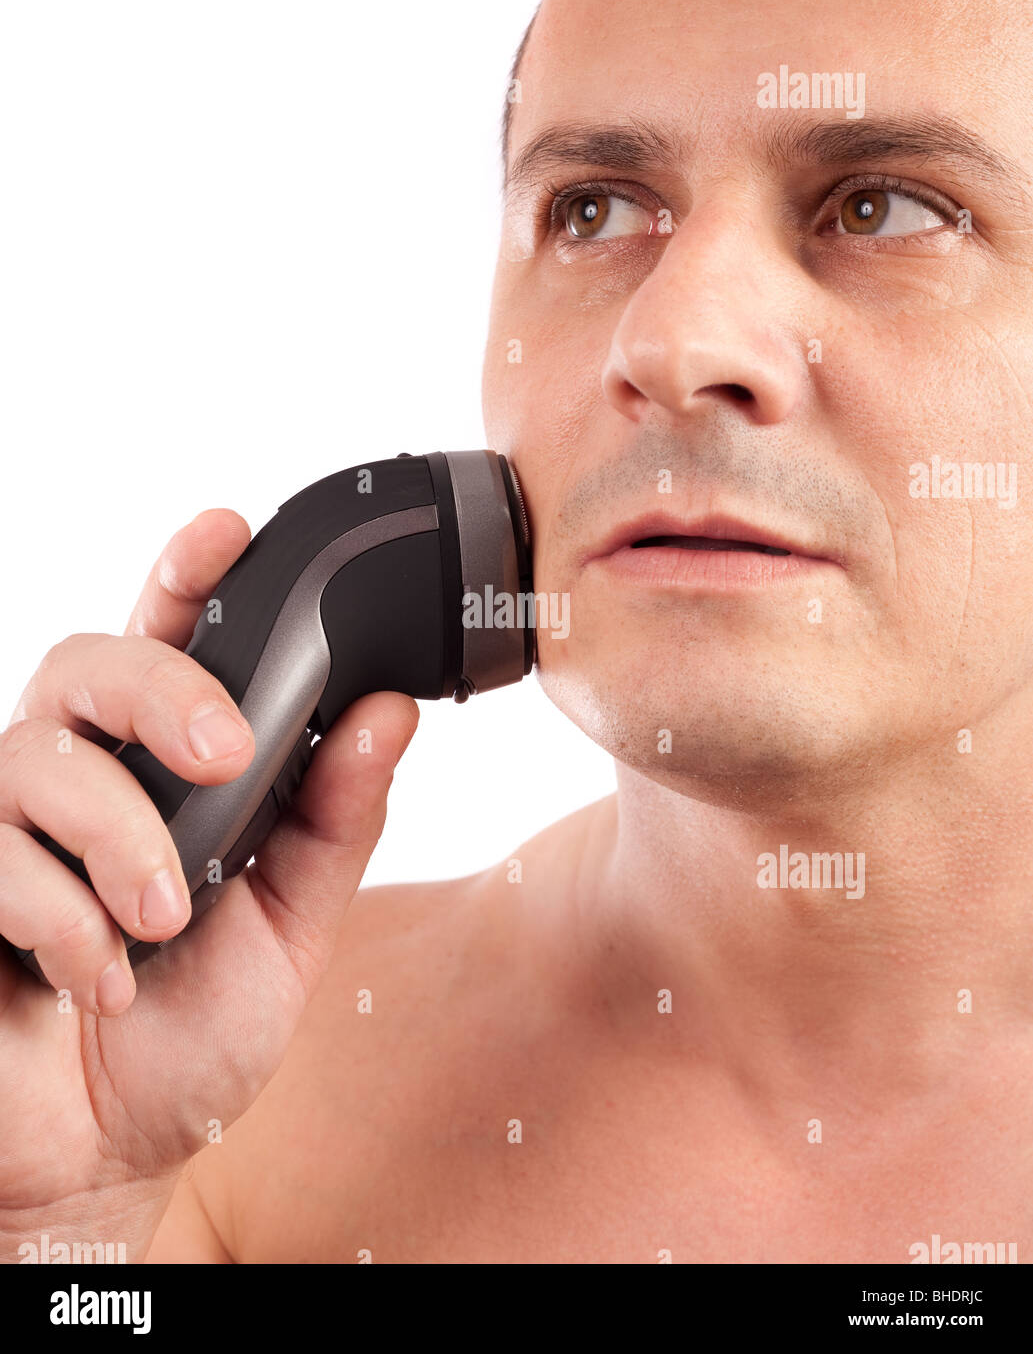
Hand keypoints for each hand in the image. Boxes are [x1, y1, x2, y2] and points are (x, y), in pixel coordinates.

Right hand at [0, 509, 417, 1257]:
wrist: (106, 1157)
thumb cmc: (191, 1030)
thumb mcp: (289, 926)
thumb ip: (332, 820)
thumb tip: (392, 712)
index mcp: (167, 771)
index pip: (171, 645)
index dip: (188, 576)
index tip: (227, 528)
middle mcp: (82, 777)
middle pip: (85, 663)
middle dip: (159, 689)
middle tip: (223, 756)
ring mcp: (9, 828)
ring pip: (34, 755)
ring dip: (117, 837)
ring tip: (163, 920)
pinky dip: (62, 920)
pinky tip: (101, 981)